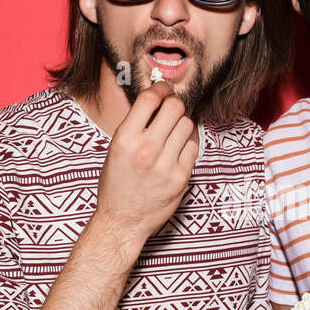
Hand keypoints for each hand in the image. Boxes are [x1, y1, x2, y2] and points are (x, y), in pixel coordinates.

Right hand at [94, 81, 197, 244]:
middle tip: (172, 108)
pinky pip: (193, 147)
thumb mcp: (116, 149)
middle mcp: (146, 150)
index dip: (161, 88)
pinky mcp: (181, 177)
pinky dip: (187, 143)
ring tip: (173, 131)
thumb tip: (157, 99)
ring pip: (187, 125)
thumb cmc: (116, 184)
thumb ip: (135, 125)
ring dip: (182, 123)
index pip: (150, 99)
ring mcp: (166, 165)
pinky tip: (178, 148)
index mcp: (125, 139)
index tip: (165, 90)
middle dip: (175, 103)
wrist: (122, 221)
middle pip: (175, 107)